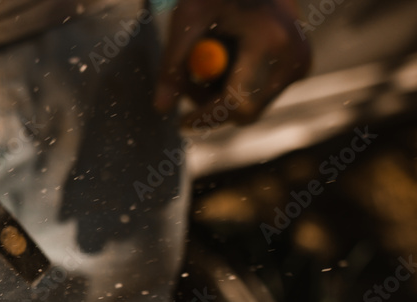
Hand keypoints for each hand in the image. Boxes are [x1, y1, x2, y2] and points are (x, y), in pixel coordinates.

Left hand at [154, 0, 311, 126]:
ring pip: (252, 110)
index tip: (182, 121)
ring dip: (223, 99)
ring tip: (209, 62)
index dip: (205, 116)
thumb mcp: (189, 21)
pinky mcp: (300, 70)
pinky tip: (232, 59)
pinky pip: (261, 99)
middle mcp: (293, 56)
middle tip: (190, 84)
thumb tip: (161, 108)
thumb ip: (173, 65)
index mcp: (268, 40)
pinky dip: (238, 90)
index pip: (235, 101)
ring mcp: (300, 65)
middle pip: (245, 113)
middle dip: (213, 108)